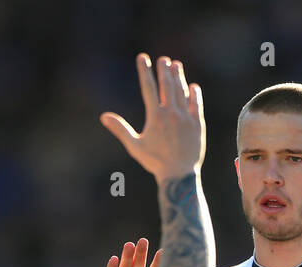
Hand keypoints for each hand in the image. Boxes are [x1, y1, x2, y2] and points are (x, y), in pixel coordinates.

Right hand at [100, 54, 204, 178]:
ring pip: (182, 92)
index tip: (142, 58)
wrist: (179, 174)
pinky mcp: (197, 124)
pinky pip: (196, 104)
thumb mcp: (135, 146)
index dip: (145, 71)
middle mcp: (171, 114)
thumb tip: (104, 117)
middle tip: (163, 59)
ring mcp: (185, 118)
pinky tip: (192, 86)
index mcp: (155, 117)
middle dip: (164, 70)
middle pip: (167, 85)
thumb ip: (120, 129)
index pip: (148, 88)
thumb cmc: (155, 161)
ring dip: (179, 77)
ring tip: (176, 65)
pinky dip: (194, 94)